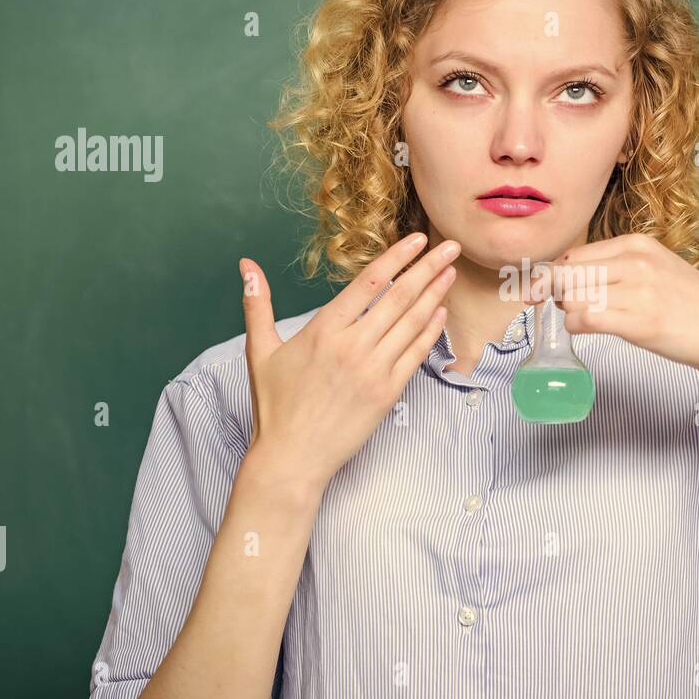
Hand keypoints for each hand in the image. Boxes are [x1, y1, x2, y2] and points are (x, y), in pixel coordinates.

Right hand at [237, 233, 459, 499]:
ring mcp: (373, 370)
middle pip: (399, 297)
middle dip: (428, 268)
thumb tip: (246, 264)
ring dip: (436, 294)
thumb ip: (258, 304)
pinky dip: (430, 331)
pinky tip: (441, 312)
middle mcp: (352, 346)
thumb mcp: (261, 351)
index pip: (369, 282)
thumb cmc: (275, 405)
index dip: (397, 257)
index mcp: (323, 330)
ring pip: (412, 323)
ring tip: (451, 271)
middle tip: (452, 247)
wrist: (292, 458)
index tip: (418, 240)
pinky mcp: (388, 394)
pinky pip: (416, 355)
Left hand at [523, 233, 698, 384]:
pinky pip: (583, 318)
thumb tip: (566, 279)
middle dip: (555, 293)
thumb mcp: (657, 270)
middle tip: (564, 307)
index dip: (555, 276)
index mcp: (637, 244)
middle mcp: (635, 262)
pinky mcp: (638, 322)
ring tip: (585, 320)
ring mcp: (637, 291)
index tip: (548, 291)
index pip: (574, 255)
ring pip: (571, 295)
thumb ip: (616, 268)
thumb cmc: (693, 307)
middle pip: (566, 273)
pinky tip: (585, 330)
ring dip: (568, 312)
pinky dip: (575, 326)